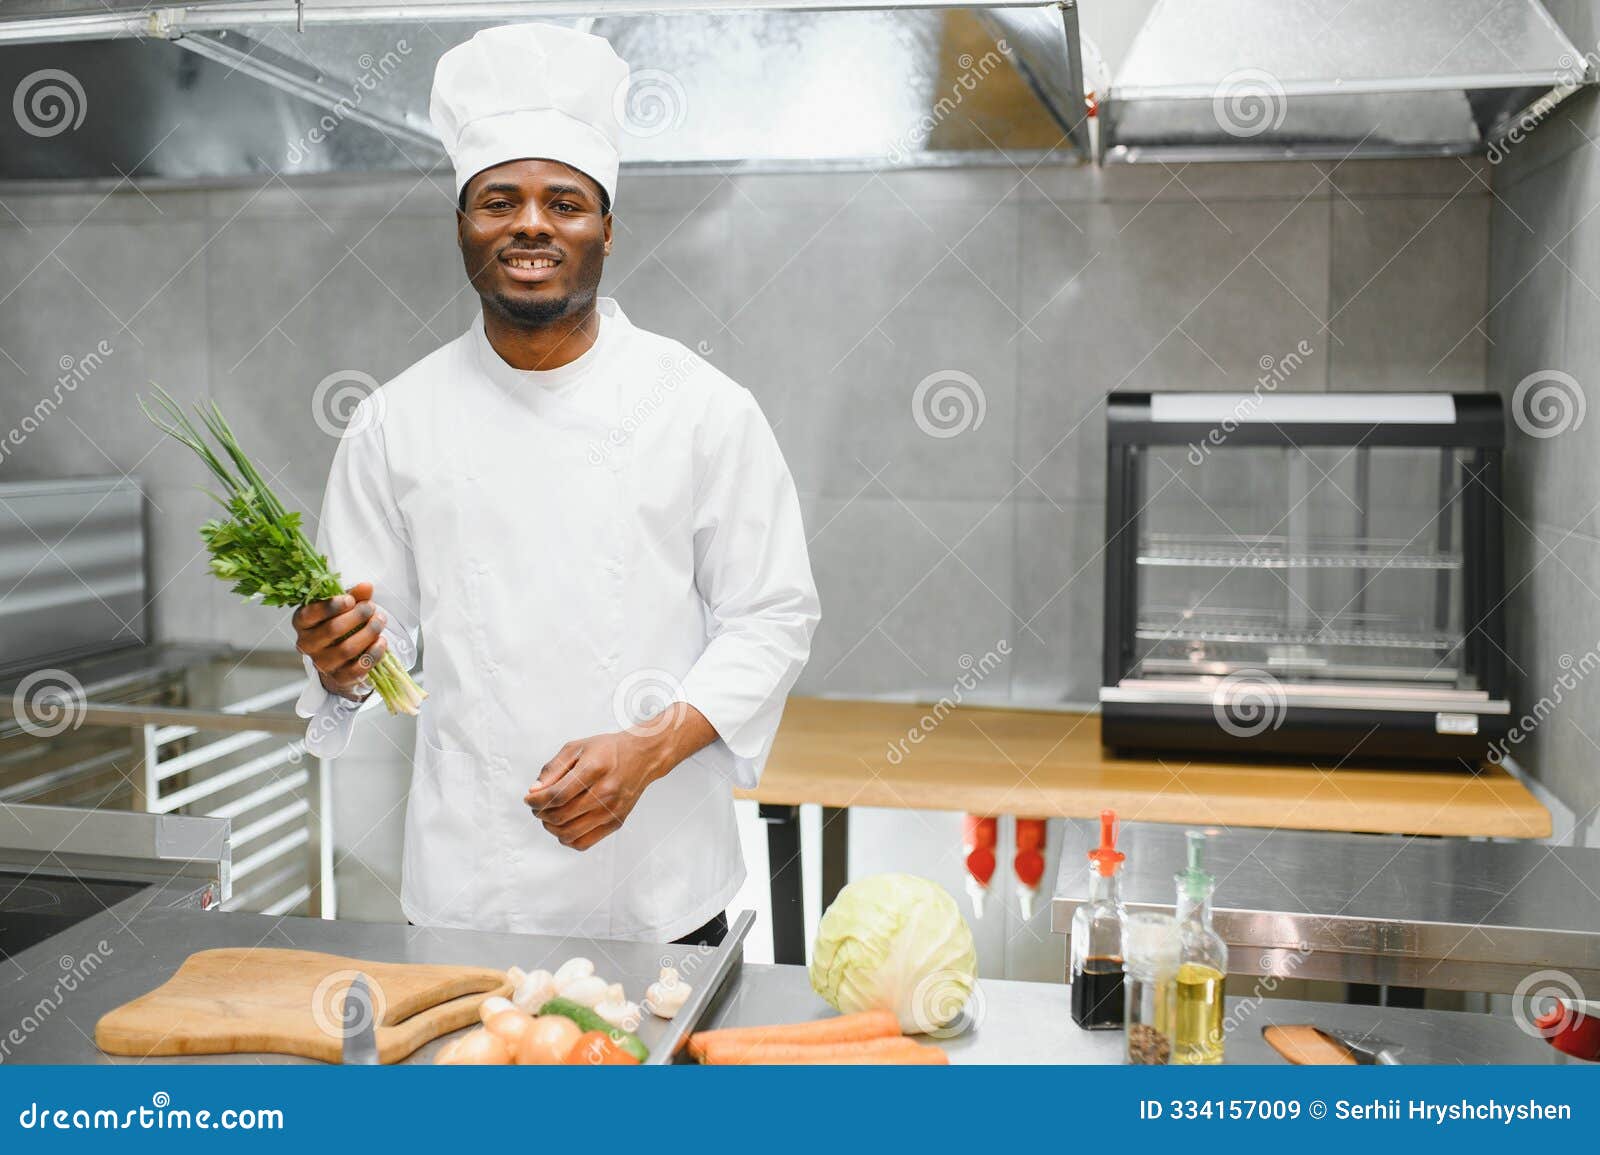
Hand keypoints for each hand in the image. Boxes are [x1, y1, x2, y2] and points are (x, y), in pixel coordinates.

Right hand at [292, 581, 387, 700]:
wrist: (340, 660)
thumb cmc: (339, 626)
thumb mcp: (343, 608)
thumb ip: (354, 596)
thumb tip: (367, 586)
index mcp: (302, 623)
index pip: (310, 615)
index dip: (331, 606)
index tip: (350, 600)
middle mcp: (307, 645)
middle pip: (333, 630)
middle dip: (356, 617)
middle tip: (371, 608)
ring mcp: (322, 664)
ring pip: (347, 649)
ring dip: (368, 633)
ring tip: (380, 622)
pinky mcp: (339, 678)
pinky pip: (358, 668)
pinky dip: (373, 654)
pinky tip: (381, 642)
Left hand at [524, 704, 717, 850]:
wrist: (641, 756)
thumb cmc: (608, 750)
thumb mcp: (576, 748)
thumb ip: (552, 769)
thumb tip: (534, 791)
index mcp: (594, 769)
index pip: (557, 795)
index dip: (536, 800)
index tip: (529, 798)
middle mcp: (606, 792)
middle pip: (561, 815)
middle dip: (540, 813)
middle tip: (537, 806)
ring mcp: (612, 810)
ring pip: (569, 833)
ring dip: (550, 827)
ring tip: (548, 815)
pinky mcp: (616, 822)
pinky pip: (583, 843)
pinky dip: (567, 838)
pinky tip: (564, 825)